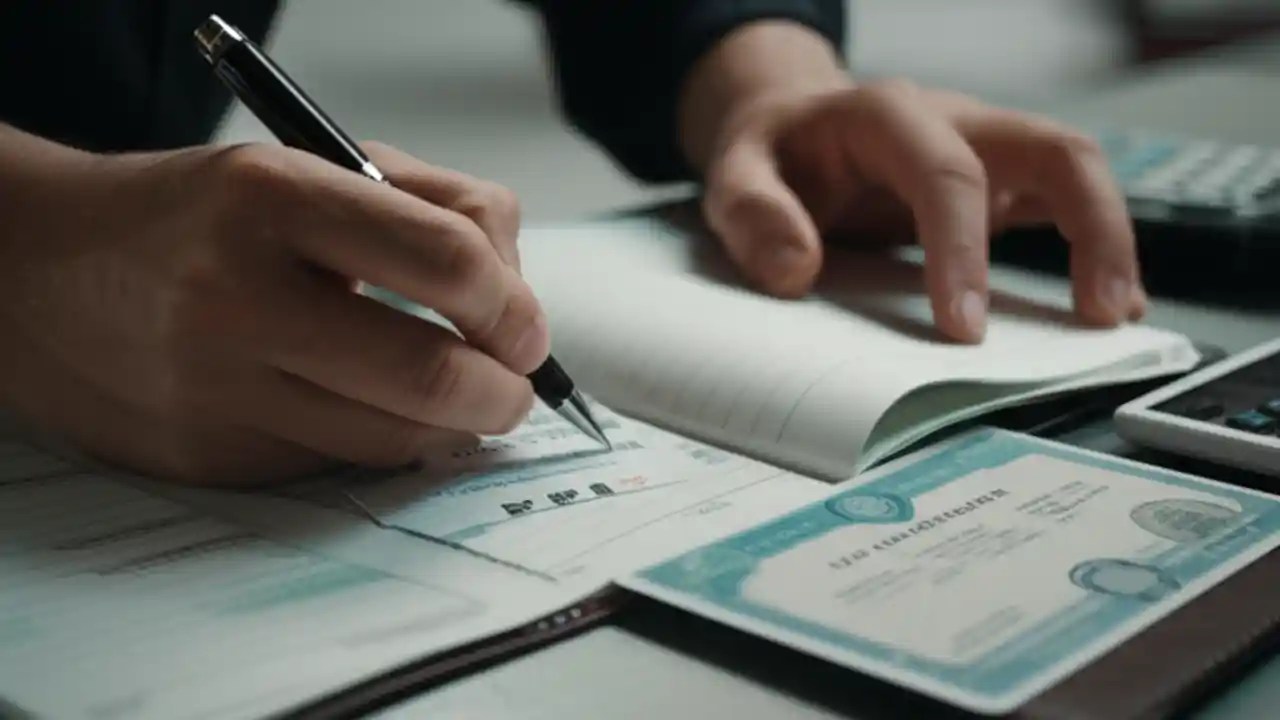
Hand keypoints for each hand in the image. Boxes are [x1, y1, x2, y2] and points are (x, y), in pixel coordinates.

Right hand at [0, 135, 544, 483]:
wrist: (43, 271)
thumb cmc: (206, 214)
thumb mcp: (314, 164)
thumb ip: (437, 205)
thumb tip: (520, 298)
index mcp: (272, 196)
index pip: (448, 263)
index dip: (514, 306)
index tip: (526, 328)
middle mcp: (236, 294)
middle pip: (433, 376)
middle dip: (506, 393)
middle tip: (514, 386)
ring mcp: (216, 387)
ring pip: (393, 439)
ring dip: (455, 428)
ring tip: (459, 400)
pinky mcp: (205, 455)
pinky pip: (335, 465)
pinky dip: (376, 441)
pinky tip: (369, 410)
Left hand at [700, 81, 1146, 342]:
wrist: (789, 127)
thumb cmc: (771, 153)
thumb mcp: (734, 175)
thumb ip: (752, 215)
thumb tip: (794, 269)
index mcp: (886, 115)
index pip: (946, 174)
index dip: (961, 251)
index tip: (963, 330)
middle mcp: (952, 121)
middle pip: (1054, 151)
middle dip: (1089, 231)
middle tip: (1093, 317)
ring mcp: (984, 149)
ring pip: (1076, 171)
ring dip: (1108, 240)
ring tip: (1112, 318)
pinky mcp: (997, 181)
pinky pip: (1061, 204)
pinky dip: (1091, 250)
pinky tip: (1099, 306)